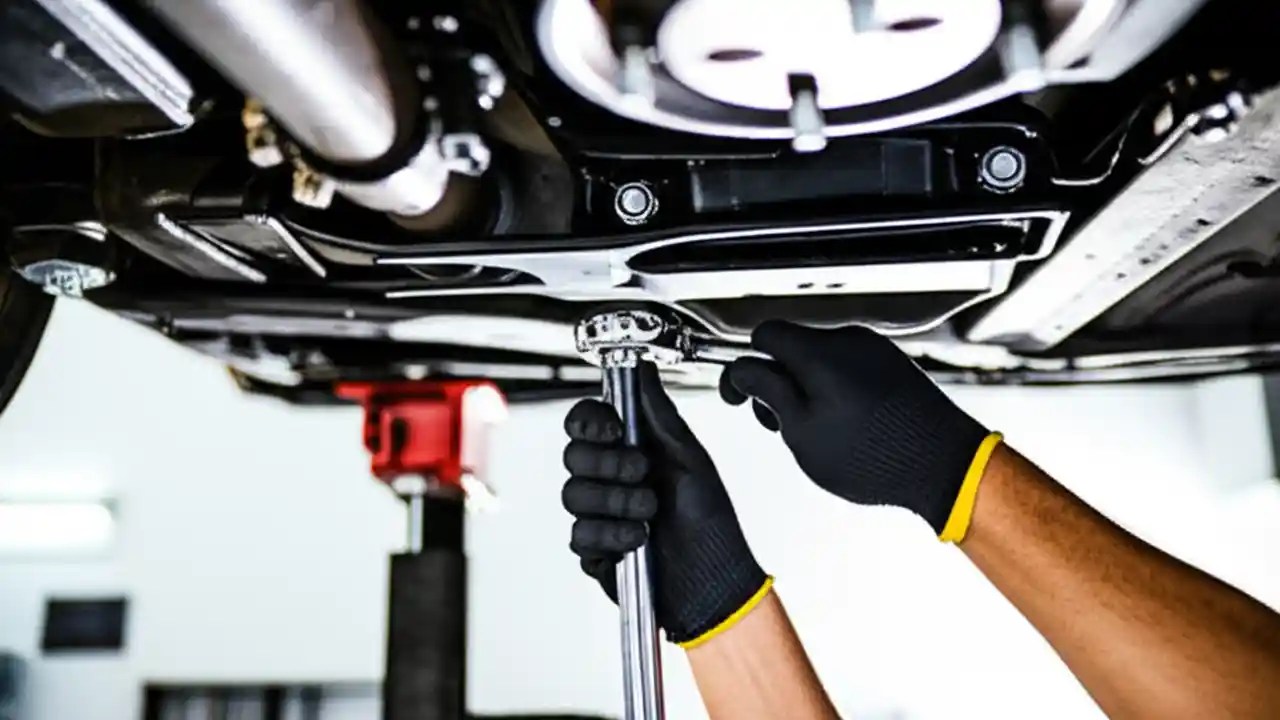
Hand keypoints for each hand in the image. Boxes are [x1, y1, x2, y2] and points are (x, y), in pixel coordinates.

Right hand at [562, 363, 768, 645]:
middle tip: (644, 476)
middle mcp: (609, 480)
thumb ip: (660, 414)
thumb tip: (642, 367)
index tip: (615, 430)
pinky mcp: (593, 551)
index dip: (591, 422)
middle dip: (610, 467)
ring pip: (573, 496)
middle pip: (573, 457)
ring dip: (616, 504)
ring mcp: (598, 516)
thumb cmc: (710, 522)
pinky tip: (637, 542)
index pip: (584, 422)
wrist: (715, 582)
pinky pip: (579, 536)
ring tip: (650, 516)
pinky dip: (610, 537)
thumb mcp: (690, 459)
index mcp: (630, 450)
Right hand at [720, 321, 989, 533]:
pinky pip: (850, 370)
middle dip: (778, 384)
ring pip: (821, 361)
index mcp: (818, 351)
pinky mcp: (894, 366)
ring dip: (808, 391)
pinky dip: (837, 393)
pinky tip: (848, 429)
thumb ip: (767, 391)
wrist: (944, 464)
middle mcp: (848, 340)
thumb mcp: (800, 431)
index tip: (740, 395)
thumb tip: (742, 369)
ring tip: (820, 434)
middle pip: (792, 348)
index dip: (744, 367)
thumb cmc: (874, 455)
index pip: (763, 335)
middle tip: (780, 425)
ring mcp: (875, 351)